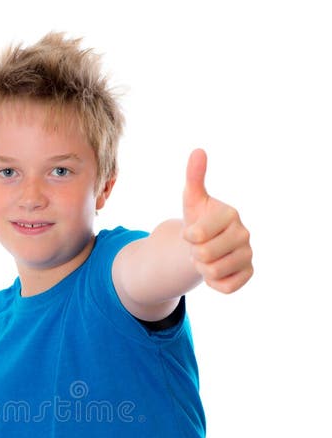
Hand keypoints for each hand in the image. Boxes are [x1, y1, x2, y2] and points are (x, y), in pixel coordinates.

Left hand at [183, 148, 252, 293]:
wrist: (205, 246)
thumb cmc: (198, 220)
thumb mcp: (192, 200)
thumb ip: (194, 177)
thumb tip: (198, 151)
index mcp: (230, 214)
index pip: (197, 235)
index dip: (188, 237)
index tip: (192, 232)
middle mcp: (244, 233)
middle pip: (205, 255)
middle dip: (195, 254)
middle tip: (200, 247)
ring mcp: (248, 254)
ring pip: (213, 272)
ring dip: (203, 269)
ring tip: (207, 257)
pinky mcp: (248, 273)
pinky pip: (225, 287)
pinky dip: (214, 283)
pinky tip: (216, 270)